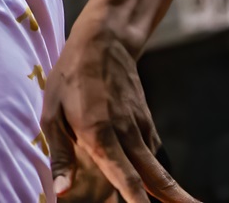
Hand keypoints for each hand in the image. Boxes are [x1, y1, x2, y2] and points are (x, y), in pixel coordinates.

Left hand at [44, 22, 199, 202]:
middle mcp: (126, 135)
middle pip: (157, 178)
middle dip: (176, 200)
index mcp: (100, 135)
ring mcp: (141, 128)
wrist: (105, 41)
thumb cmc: (70, 79)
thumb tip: (61, 191)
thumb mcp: (52, 115)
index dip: (138, 200)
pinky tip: (164, 191)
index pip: (126, 176)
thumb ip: (60, 156)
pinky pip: (154, 156)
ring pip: (160, 169)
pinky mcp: (147, 123)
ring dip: (173, 192)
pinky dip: (160, 176)